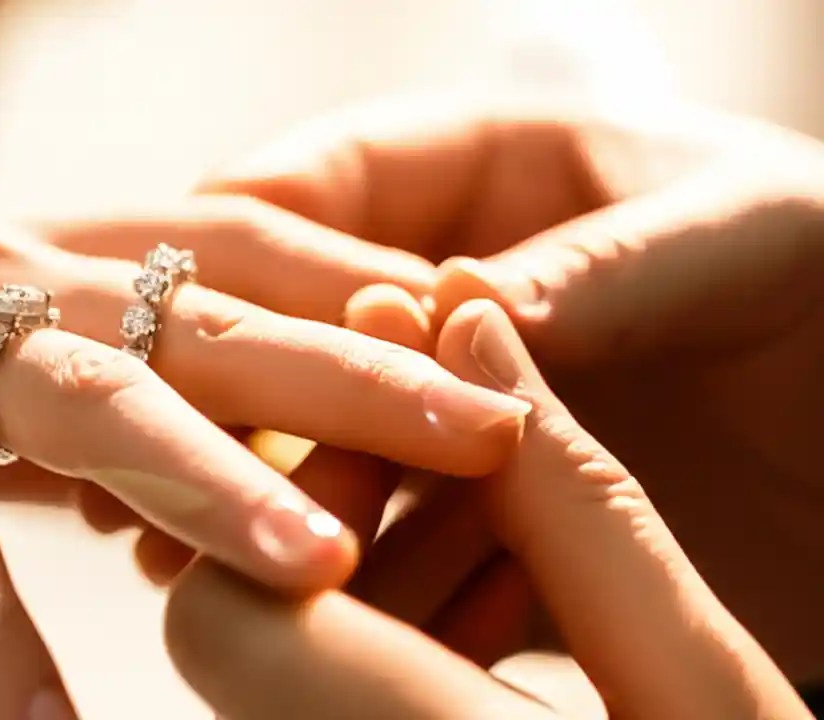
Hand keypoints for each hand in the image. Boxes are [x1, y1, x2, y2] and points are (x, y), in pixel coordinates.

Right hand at [0, 201, 526, 718]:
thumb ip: (64, 410)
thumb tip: (178, 476)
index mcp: (34, 254)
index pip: (230, 254)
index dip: (357, 295)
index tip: (477, 351)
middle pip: (200, 315)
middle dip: (348, 372)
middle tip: (493, 432)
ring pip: (84, 398)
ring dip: (208, 486)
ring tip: (323, 567)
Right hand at [201, 101, 823, 680]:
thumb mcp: (736, 237)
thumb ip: (596, 268)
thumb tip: (450, 306)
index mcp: (500, 173)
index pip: (335, 175)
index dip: (249, 224)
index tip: (186, 283)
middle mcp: (459, 290)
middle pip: (304, 318)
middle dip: (237, 371)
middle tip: (167, 426)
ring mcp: (464, 404)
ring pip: (332, 435)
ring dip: (270, 477)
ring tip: (198, 530)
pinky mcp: (495, 509)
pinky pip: (404, 532)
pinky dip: (358, 562)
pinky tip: (309, 595)